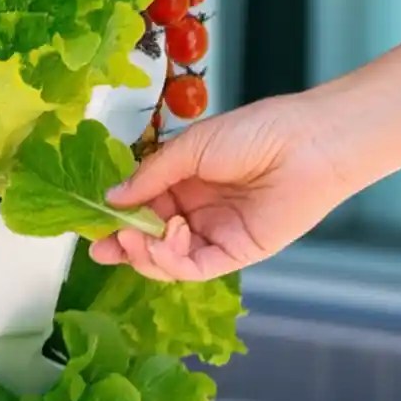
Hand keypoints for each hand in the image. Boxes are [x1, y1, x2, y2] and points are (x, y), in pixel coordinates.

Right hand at [91, 94, 357, 281]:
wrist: (308, 144)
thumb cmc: (255, 132)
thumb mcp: (190, 147)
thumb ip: (150, 175)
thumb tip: (113, 197)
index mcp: (186, 180)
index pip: (143, 207)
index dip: (117, 217)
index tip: (91, 223)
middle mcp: (198, 210)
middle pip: (151, 239)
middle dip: (124, 244)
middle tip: (103, 244)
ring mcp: (216, 234)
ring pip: (168, 260)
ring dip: (146, 253)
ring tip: (136, 236)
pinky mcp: (236, 253)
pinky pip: (195, 268)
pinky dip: (174, 261)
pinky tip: (169, 239)